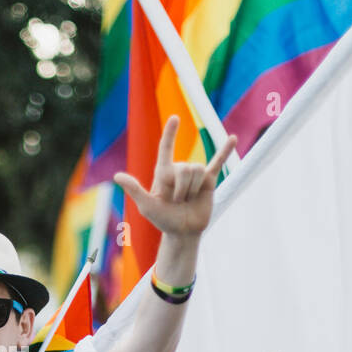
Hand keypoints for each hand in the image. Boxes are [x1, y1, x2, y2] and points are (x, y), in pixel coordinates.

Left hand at [113, 116, 235, 238]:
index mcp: (163, 172)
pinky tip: (234, 138)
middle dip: (183, 187)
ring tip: (188, 200)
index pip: (166, 149)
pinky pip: (218, 162)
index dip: (171, 133)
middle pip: (186, 167)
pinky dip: (226, 150)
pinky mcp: (209, 181)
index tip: (175, 118)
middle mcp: (179, 170)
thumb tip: (117, 176)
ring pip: (199, 170)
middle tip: (178, 201)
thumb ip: (135, 189)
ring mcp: (195, 175)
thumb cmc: (163, 219)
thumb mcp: (147, 206)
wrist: (184, 232)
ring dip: (194, 189)